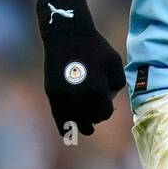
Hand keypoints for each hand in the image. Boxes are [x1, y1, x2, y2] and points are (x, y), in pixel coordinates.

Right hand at [35, 0, 125, 136]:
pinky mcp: (51, 92)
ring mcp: (63, 95)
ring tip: (87, 129)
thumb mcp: (114, 63)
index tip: (107, 104)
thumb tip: (108, 100)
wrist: (67, 34)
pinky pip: (57, 116)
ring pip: (73, 121)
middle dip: (95, 117)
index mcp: (96, 90)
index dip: (107, 110)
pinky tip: (67, 134)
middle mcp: (78, 96)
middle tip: (97, 112)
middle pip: (89, 119)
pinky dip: (63, 126)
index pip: (104, 113)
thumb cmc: (95, 47)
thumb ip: (116, 84)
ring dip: (81, 125)